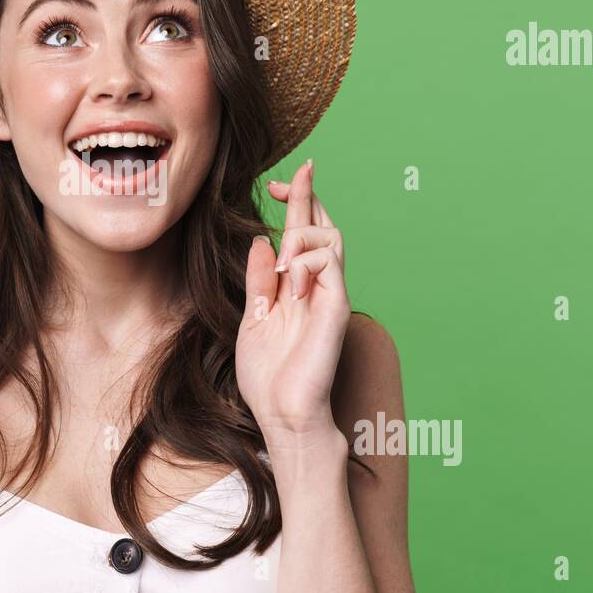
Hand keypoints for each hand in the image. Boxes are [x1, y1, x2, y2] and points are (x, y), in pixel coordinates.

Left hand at [236, 158, 351, 438]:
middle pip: (322, 225)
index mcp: (296, 287)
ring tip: (281, 267)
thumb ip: (259, 282)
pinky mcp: (337, 306)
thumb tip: (262, 241)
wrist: (282, 414)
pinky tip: (290, 286)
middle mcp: (318, 286)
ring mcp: (331, 295)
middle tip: (289, 177)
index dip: (294, 202)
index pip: (301, 234)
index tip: (275, 184)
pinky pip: (329, 260)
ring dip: (299, 235)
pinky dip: (304, 262)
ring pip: (329, 235)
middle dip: (306, 194)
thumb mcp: (254, 319)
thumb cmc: (269, 377)